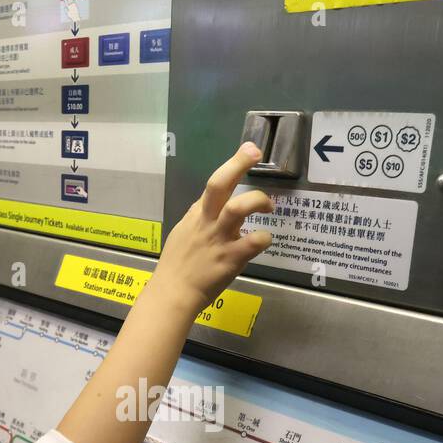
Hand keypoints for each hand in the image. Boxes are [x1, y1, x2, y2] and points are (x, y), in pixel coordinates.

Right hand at [151, 143, 272, 312]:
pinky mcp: (230, 258)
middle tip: (255, 154)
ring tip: (269, 206)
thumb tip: (209, 206)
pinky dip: (264, 238)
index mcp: (197, 214)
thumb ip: (199, 218)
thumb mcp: (183, 233)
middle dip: (238, 164)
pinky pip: (253, 242)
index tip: (249, 149)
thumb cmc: (177, 266)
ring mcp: (219, 239)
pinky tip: (266, 239)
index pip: (215, 183)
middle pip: (220, 184)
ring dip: (258, 201)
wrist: (172, 293)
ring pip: (238, 209)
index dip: (233, 163)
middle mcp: (207, 221)